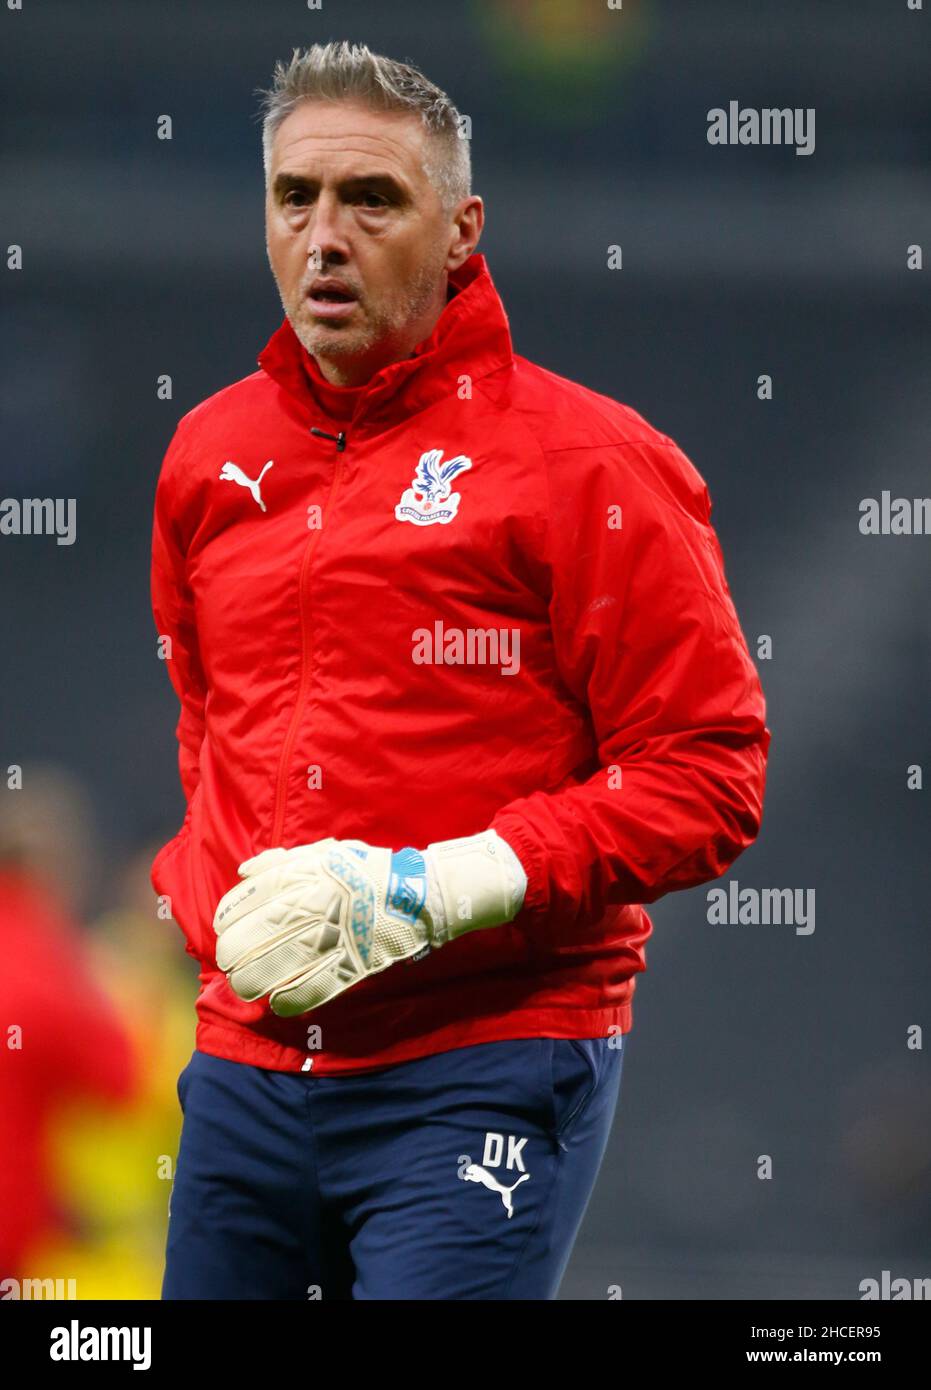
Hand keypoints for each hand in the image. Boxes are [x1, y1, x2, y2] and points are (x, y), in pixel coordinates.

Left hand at [212, 831, 525, 1015]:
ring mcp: (329, 938)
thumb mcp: (323, 854)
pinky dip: (288, 1001)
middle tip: (232, 964)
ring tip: (246, 987)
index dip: (226, 922)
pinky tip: (277, 1003)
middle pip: (250, 940)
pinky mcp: (350, 965)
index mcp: (299, 877)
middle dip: (233, 956)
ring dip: (251, 982)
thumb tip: (244, 871)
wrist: (416, 892)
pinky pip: (310, 990)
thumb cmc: (365, 872)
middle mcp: (308, 907)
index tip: (224, 931)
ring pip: (273, 968)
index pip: (242, 903)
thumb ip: (280, 862)